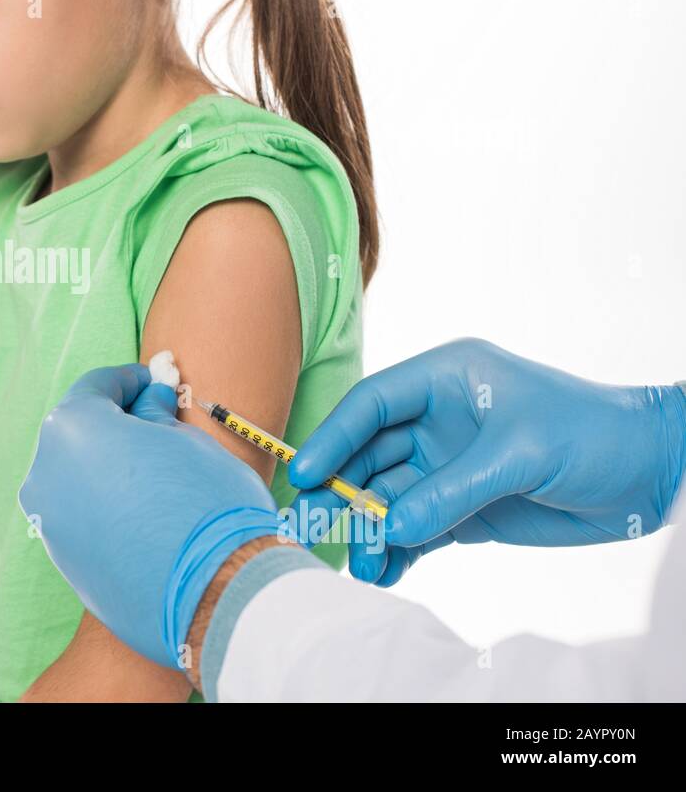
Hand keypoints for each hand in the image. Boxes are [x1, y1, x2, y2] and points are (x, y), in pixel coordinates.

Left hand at [18, 365, 284, 670]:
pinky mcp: (65, 564)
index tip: (150, 384)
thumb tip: (147, 403)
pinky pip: (83, 519)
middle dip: (113, 425)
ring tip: (154, 475)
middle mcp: (46, 474)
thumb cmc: (208, 504)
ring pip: (77, 480)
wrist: (218, 595)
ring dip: (108, 470)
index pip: (95, 387)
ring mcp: (50, 524)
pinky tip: (146, 515)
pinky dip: (107, 508)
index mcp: (72, 429)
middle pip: (79, 434)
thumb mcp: (186, 440)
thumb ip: (155, 416)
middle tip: (154, 424)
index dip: (127, 381)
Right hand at [288, 338, 685, 585]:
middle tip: (311, 529)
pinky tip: (383, 572)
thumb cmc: (591, 434)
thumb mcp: (518, 453)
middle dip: (340, 493)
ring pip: (387, 499)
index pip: (372, 405)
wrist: (648, 474)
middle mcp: (436, 421)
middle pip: (369, 456)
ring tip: (363, 565)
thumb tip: (390, 528)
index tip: (306, 475)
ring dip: (369, 531)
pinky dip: (397, 552)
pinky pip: (414, 529)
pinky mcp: (461, 508)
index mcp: (445, 380)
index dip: (334, 438)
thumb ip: (451, 491)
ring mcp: (446, 466)